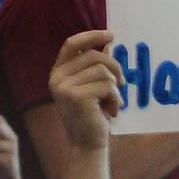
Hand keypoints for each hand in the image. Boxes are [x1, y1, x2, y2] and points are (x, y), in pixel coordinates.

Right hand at [48, 29, 124, 150]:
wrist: (87, 144)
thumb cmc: (92, 115)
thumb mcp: (93, 87)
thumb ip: (97, 66)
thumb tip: (108, 43)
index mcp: (58, 72)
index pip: (72, 44)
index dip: (91, 36)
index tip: (111, 35)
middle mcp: (57, 77)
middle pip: (94, 56)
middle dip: (114, 67)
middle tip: (121, 83)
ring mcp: (64, 87)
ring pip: (103, 71)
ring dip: (115, 88)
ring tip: (113, 102)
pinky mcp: (76, 97)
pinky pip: (107, 86)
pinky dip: (116, 99)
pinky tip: (112, 111)